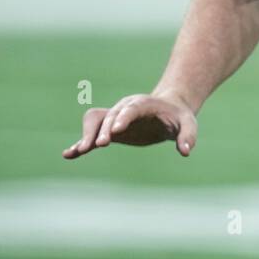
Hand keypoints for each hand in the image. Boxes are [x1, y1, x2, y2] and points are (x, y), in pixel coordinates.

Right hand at [62, 91, 197, 158]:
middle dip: (104, 130)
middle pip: (109, 116)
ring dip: (87, 135)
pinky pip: (91, 133)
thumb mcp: (189, 124)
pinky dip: (81, 143)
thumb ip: (188, 136)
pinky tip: (69, 155)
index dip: (122, 118)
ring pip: (95, 121)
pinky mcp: (110, 129)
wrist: (169, 110)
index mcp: (144, 104)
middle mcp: (125, 108)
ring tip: (79, 151)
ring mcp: (115, 117)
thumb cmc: (179, 117)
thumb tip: (186, 151)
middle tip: (100, 145)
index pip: (131, 109)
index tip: (115, 131)